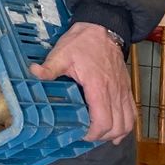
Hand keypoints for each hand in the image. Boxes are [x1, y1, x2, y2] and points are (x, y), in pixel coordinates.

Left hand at [29, 22, 135, 144]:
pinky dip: (127, 125)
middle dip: (102, 136)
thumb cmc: (81, 42)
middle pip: (116, 126)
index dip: (93, 133)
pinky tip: (117, 132)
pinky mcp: (126, 88)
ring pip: (128, 122)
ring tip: (100, 136)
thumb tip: (32, 72)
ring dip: (116, 133)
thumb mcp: (62, 53)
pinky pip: (133, 112)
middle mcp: (114, 92)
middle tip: (86, 135)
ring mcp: (123, 90)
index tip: (80, 134)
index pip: (103, 120)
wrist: (103, 28)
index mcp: (98, 86)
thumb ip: (49, 67)